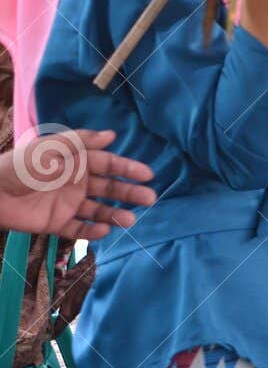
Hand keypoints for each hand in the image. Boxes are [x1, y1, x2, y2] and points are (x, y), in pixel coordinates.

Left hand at [0, 129, 156, 239]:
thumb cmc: (20, 166)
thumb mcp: (50, 148)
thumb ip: (80, 142)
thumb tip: (112, 135)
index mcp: (76, 162)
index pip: (108, 164)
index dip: (128, 168)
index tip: (147, 175)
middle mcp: (77, 183)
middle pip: (109, 188)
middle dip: (129, 193)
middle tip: (149, 199)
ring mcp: (68, 204)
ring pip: (98, 210)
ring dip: (115, 214)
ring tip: (129, 221)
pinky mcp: (57, 223)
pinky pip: (79, 229)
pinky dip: (92, 232)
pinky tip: (103, 230)